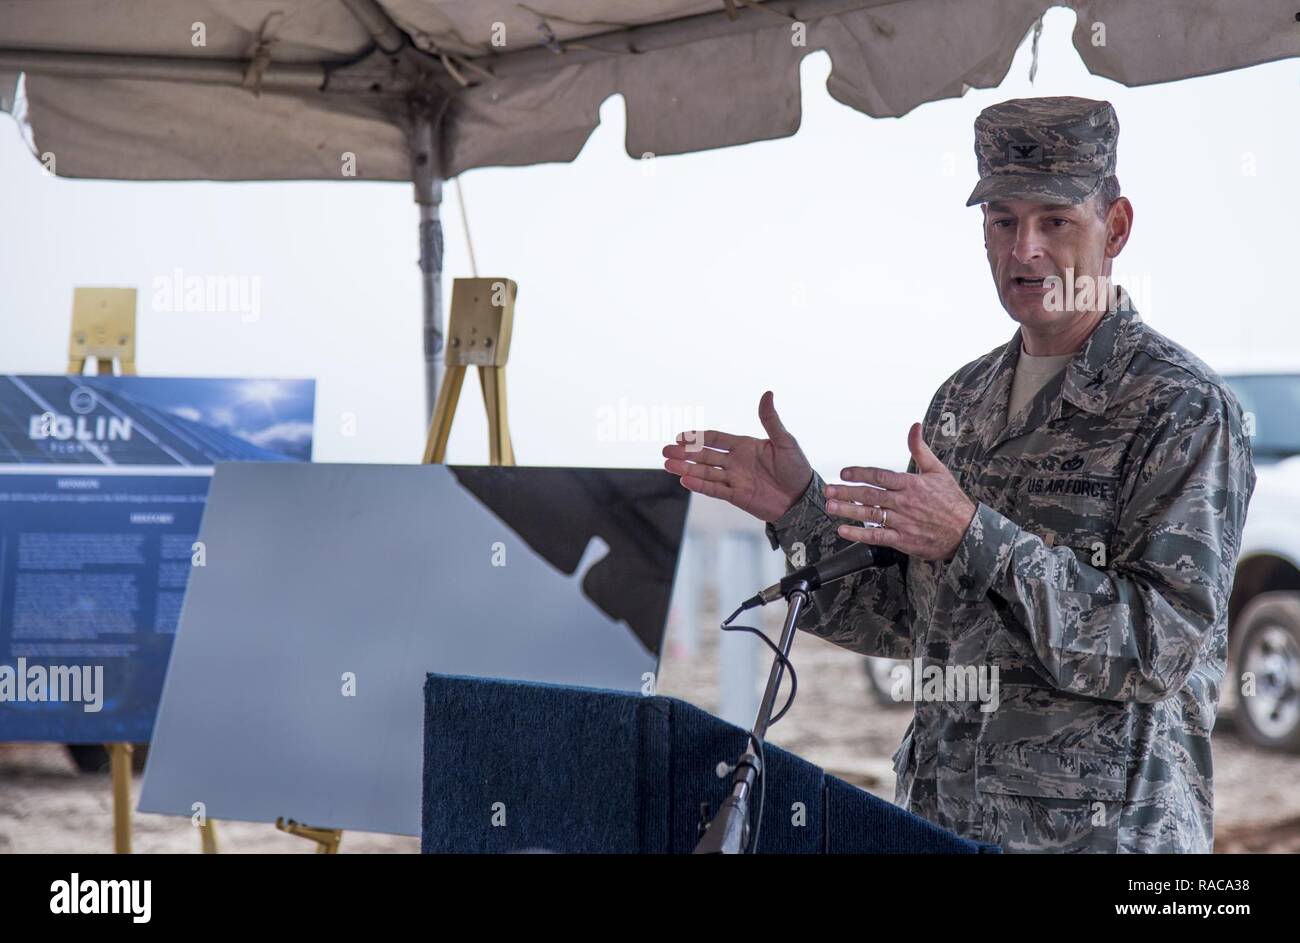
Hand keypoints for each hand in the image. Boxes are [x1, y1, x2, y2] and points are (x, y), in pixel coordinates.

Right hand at [661, 391, 812, 522]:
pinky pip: (715, 489)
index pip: (715, 439)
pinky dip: (700, 485)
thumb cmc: (797, 467)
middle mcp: (735, 462)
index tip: (680, 436)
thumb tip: (767, 393)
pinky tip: (685, 479)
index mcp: (744, 446)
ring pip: (705, 472)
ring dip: (686, 468)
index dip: (697, 437)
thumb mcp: (785, 441)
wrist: (803, 498)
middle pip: (704, 455)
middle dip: (684, 453)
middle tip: (665, 451)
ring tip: (668, 464)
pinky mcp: (736, 496)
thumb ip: (770, 420)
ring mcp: (734, 479)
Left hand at [824, 422, 976, 560]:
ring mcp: (902, 521)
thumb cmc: (952, 502)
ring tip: (830, 506)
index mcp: (911, 484)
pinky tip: (844, 531)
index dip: (859, 474)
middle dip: (846, 491)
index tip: (844, 473)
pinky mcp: (903, 539)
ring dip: (848, 510)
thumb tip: (914, 427)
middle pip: (869, 495)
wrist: (968, 531)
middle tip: (828, 489)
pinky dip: (859, 534)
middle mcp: (904, 502)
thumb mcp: (938, 470)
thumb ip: (920, 449)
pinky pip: (877, 536)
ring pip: (870, 514)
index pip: (879, 476)